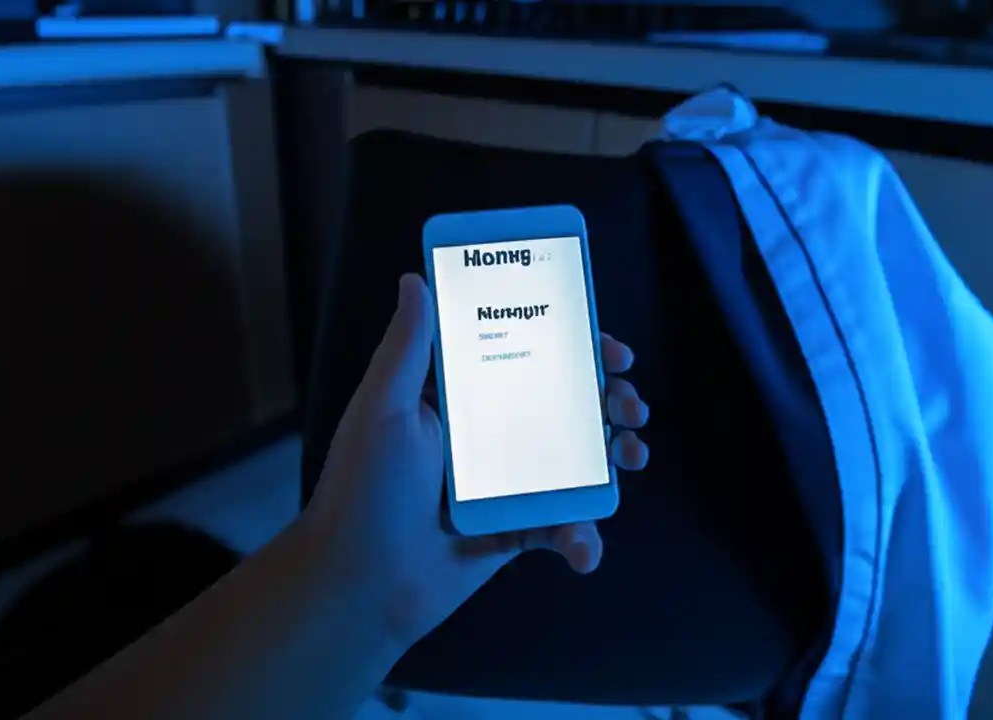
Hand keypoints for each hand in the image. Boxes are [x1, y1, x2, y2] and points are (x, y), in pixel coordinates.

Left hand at [302, 274, 649, 652]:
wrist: (360, 584)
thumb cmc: (364, 489)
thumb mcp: (383, 409)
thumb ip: (407, 348)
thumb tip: (415, 279)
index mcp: (460, 398)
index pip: (526, 355)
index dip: (573, 345)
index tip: (607, 346)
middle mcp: (489, 434)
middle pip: (567, 404)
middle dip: (610, 399)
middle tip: (629, 404)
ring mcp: (508, 483)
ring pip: (578, 460)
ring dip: (615, 456)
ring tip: (631, 456)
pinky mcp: (517, 530)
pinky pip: (564, 524)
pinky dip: (582, 535)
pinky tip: (582, 547)